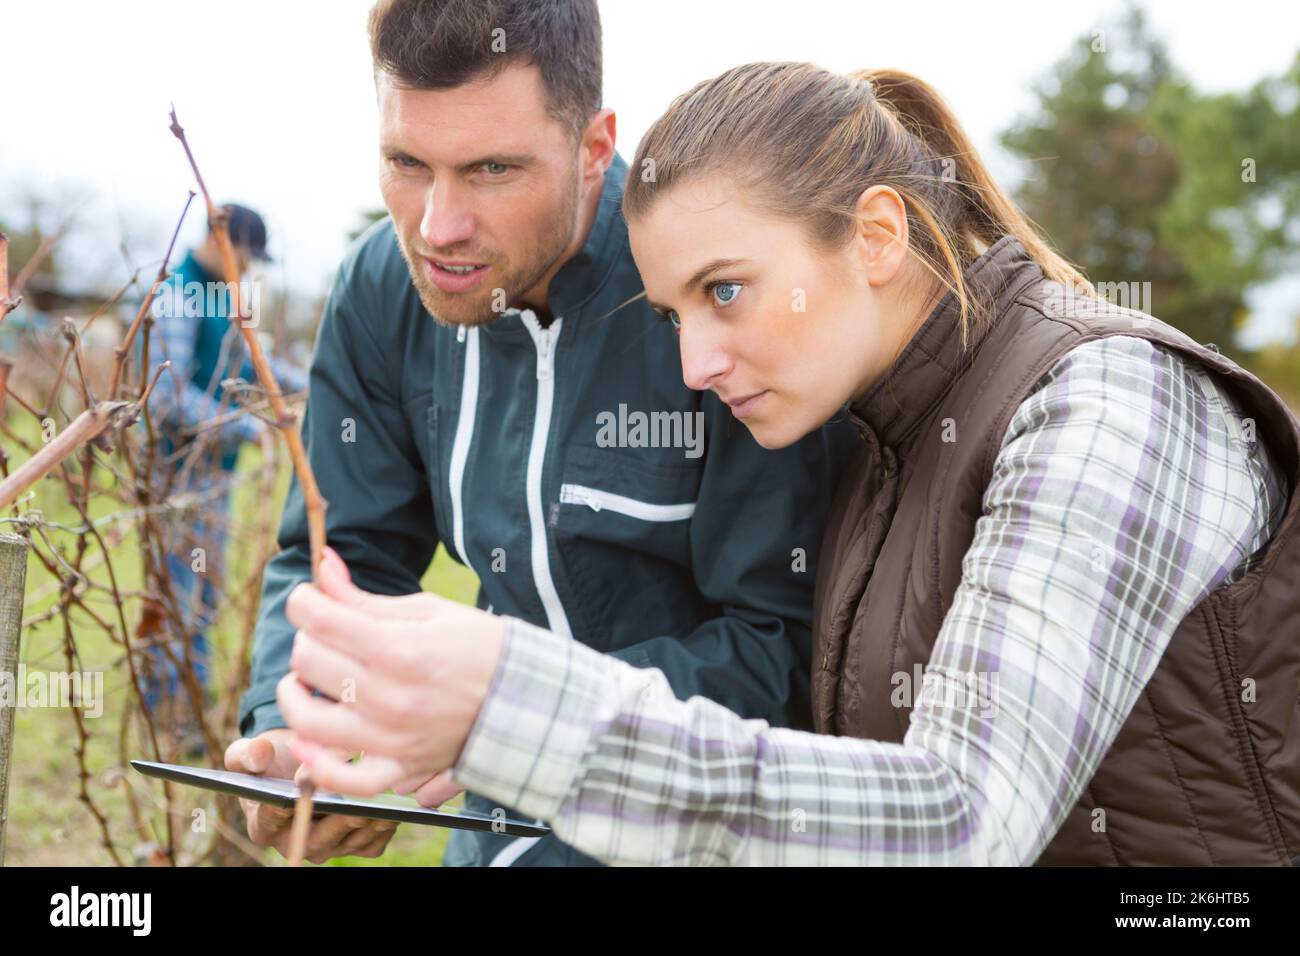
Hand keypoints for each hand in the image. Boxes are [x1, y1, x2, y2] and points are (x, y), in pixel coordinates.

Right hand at [223, 727, 399, 862]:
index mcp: (263, 824)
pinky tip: (393, 805)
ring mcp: (327, 848)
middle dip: (337, 817)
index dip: (289, 800)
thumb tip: (257, 754)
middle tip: (355, 800)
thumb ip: (248, 753)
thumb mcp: (256, 751)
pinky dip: (384, 826)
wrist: (306, 764)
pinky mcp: (354, 847)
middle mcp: (294, 843)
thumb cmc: (278, 759)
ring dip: (367, 820)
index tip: (303, 782)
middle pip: (318, 838)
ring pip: (349, 840)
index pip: (274, 817)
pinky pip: (372, 843)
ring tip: (384, 800)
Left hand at [276, 546, 501, 799]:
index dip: (303, 601)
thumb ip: (365, 597)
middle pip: (308, 662)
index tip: (308, 599)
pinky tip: (309, 742)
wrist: (528, 697)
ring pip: (309, 722)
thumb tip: (322, 563)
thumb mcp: (428, 610)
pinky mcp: (401, 767)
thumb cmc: (479, 646)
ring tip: (306, 682)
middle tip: (324, 635)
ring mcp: (393, 738)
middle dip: (307, 639)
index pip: (319, 620)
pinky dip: (319, 765)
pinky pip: (347, 780)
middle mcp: (390, 696)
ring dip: (294, 696)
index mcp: (399, 648)